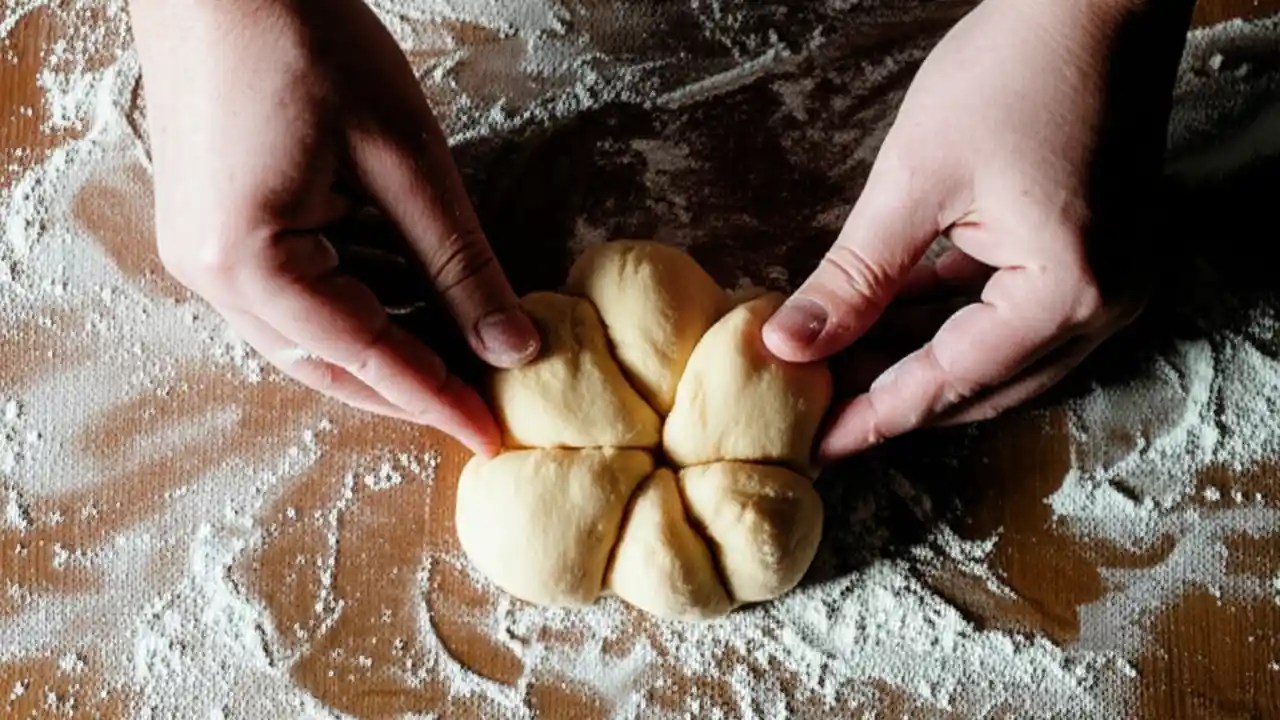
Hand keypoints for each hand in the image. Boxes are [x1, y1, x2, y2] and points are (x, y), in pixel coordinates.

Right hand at [129, 0, 538, 454]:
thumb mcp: (405, 160)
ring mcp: (201, 255)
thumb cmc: (306, 40)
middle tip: (480, 406)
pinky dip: (352, 311)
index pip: (366, 358)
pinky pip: (290, 298)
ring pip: (308, 338)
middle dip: (409, 387)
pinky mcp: (211, 230)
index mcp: (248, 262)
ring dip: (382, 352)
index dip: (439, 398)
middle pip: (328, 364)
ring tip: (456, 362)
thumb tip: (510, 345)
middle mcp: (209, 276)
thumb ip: (459, 263)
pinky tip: (405, 308)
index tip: (493, 434)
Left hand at [764, 0, 1192, 459]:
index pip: (949, 381)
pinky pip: (1014, 315)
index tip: (814, 448)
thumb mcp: (916, 182)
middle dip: (895, 399)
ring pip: (997, 358)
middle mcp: (1104, 306)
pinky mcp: (1097, 256)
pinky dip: (951, 322)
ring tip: (841, 371)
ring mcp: (1109, 283)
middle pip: (981, 386)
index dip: (873, 417)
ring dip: (920, 362)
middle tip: (819, 414)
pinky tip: (889, 322)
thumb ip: (853, 277)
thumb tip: (789, 344)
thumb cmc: (1014, 69)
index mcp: (1068, 294)